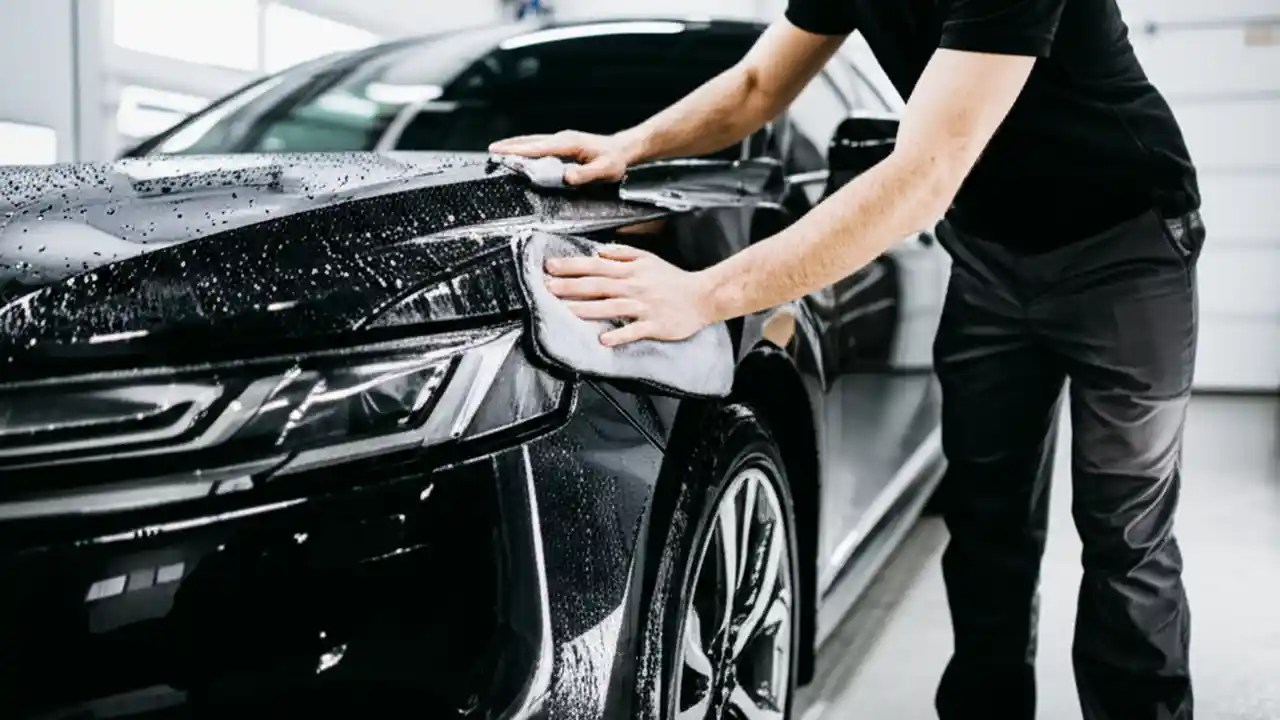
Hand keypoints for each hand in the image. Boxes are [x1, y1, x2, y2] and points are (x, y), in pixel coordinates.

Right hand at [488, 130, 639, 184]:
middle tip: (492, 151)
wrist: (622, 149)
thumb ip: (586, 175)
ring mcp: (561, 139)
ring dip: (515, 144)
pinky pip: (539, 142)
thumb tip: (567, 178)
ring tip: (497, 148)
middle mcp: (563, 138)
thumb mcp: (605, 171)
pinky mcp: (561, 142)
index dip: (521, 151)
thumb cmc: (614, 161)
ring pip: (533, 140)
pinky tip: (517, 148)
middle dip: (511, 145)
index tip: (504, 152)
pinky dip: (524, 145)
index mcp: (570, 144)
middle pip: (531, 141)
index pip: (540, 147)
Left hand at [545, 245, 716, 346]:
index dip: (572, 266)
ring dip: (587, 308)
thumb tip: (598, 252)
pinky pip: (634, 331)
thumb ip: (622, 254)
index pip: (595, 266)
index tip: (551, 266)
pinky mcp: (654, 325)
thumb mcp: (648, 259)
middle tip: (548, 287)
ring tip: (566, 310)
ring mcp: (644, 307)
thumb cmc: (674, 279)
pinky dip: (619, 335)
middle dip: (571, 286)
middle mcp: (634, 287)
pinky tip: (603, 340)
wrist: (703, 296)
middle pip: (598, 285)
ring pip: (611, 306)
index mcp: (631, 271)